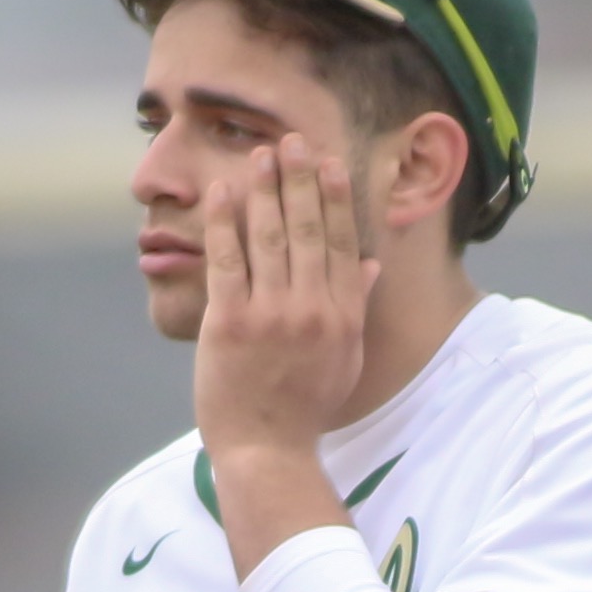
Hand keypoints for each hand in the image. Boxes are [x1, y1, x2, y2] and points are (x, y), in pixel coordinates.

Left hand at [193, 136, 372, 558]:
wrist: (267, 451)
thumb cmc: (304, 407)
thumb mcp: (345, 360)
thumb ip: (355, 308)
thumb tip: (369, 266)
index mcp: (342, 317)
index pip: (342, 243)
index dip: (336, 199)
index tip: (330, 164)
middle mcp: (311, 310)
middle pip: (309, 229)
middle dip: (300, 179)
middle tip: (293, 141)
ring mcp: (270, 315)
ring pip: (270, 237)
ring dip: (264, 189)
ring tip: (259, 155)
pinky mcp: (229, 323)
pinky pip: (227, 260)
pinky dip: (225, 222)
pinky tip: (222, 191)